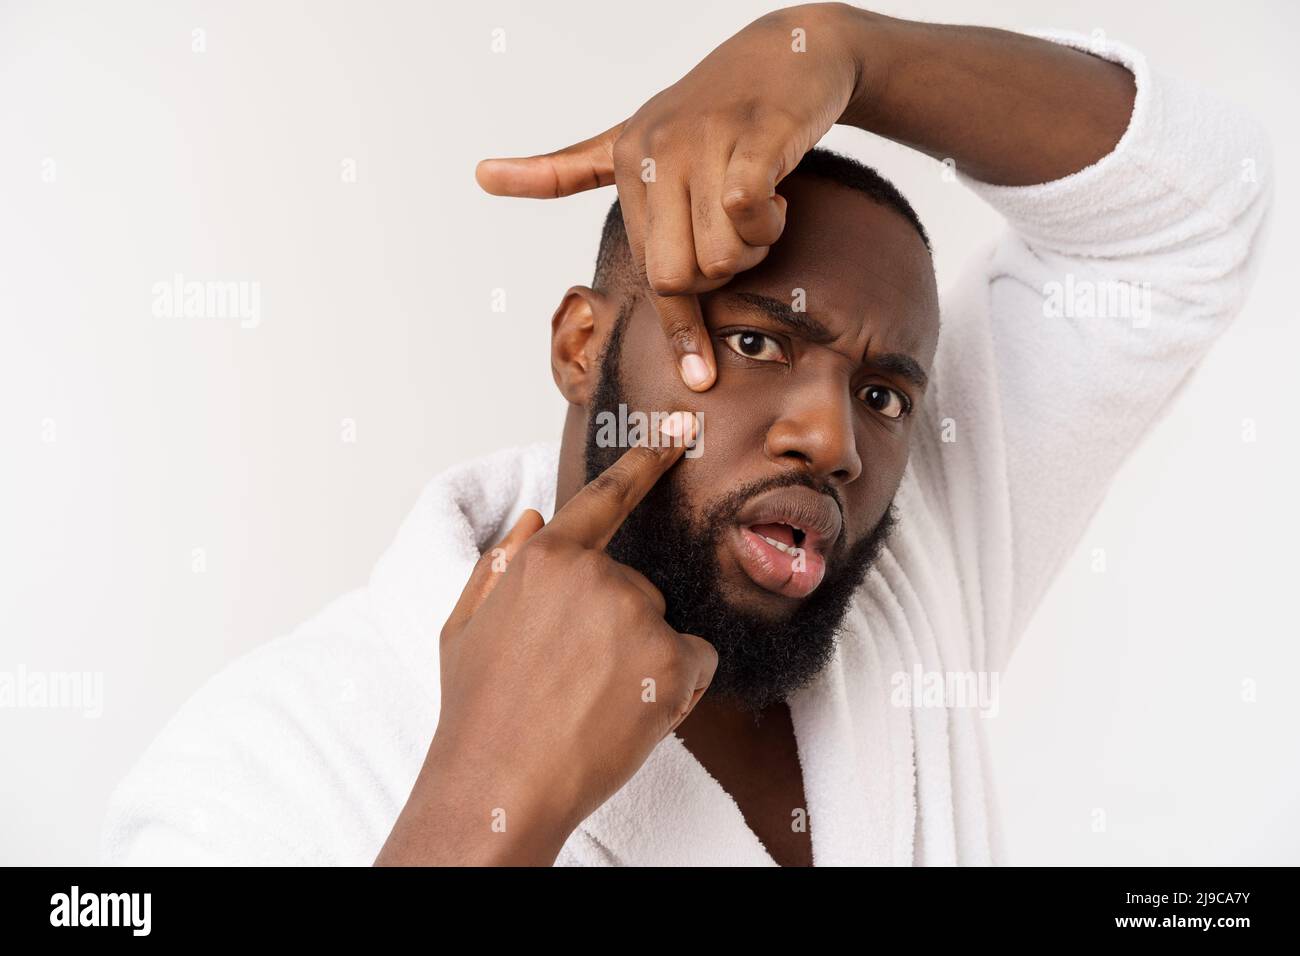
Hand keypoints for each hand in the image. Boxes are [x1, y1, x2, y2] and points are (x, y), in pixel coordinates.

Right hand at [376, 412, 716, 865]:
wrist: (498, 786)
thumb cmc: (477, 710)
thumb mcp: (465, 627)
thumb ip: (501, 564)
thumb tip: (534, 519)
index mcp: (546, 559)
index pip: (606, 498)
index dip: (645, 461)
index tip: (677, 430)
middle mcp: (597, 576)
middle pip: (636, 589)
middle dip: (618, 630)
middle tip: (575, 680)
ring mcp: (638, 616)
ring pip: (664, 628)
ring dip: (644, 661)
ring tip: (594, 703)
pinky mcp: (670, 661)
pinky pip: (695, 662)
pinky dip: (677, 689)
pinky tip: (630, 715)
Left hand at [475, 3, 869, 391]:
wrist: (793, 50)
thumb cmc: (714, 106)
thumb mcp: (631, 134)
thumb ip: (566, 168)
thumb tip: (481, 175)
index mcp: (626, 161)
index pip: (649, 274)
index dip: (681, 328)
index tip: (698, 373)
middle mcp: (656, 149)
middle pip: (678, 275)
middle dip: (719, 278)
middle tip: (741, 239)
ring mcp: (703, 138)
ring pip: (721, 252)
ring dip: (755, 245)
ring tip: (763, 207)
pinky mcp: (754, 132)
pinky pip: (745, 208)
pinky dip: (767, 219)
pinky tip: (779, 196)